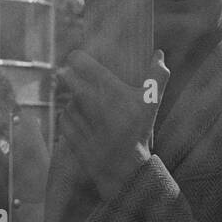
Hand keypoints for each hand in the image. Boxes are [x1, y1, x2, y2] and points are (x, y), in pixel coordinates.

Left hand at [57, 48, 169, 201]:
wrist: (125, 168)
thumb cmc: (139, 131)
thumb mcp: (152, 102)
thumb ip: (158, 75)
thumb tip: (159, 53)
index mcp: (109, 89)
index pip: (80, 62)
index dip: (76, 57)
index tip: (76, 57)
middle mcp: (90, 101)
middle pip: (66, 77)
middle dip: (68, 75)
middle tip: (71, 75)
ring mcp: (78, 118)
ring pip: (66, 98)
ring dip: (71, 99)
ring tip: (83, 104)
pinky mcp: (69, 133)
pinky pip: (63, 117)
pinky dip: (69, 116)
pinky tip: (79, 119)